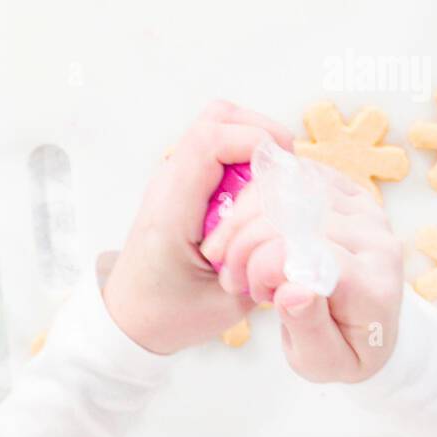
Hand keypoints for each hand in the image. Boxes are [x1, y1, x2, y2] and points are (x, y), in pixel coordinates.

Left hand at [102, 101, 293, 354]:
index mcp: (172, 209)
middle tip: (288, 172)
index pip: (209, 141)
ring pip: (219, 126)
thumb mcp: (227, 304)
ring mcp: (175, 179)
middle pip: (216, 118)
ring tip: (277, 181)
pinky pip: (219, 149)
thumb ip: (266, 268)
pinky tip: (261, 194)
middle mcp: (170, 183)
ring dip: (255, 143)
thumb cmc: (170, 314)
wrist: (129, 319)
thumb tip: (307, 236)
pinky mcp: (185, 184)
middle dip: (263, 133)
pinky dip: (247, 157)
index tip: (286, 170)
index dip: (256, 141)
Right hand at [200, 168, 403, 382]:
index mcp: (374, 286)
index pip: (317, 255)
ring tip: (236, 254)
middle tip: (233, 277)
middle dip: (249, 244)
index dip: (268, 265)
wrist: (368, 327)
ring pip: (293, 189)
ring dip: (249, 217)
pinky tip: (249, 226)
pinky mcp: (351, 194)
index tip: (252, 293)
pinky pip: (299, 175)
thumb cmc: (342, 349)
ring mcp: (366, 211)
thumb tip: (294, 291)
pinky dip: (263, 195)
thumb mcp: (322, 361)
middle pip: (300, 218)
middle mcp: (377, 240)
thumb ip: (308, 327)